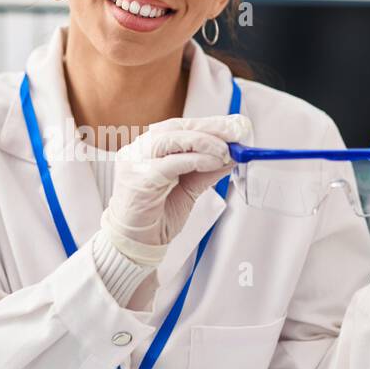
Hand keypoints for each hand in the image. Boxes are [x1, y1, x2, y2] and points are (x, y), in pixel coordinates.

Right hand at [102, 114, 250, 265]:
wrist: (135, 244)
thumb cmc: (155, 217)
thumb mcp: (188, 188)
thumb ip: (206, 170)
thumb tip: (231, 155)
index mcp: (147, 150)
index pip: (178, 127)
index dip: (207, 124)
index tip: (233, 127)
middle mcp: (137, 151)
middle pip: (174, 128)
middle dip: (208, 128)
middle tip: (234, 133)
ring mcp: (135, 164)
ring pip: (171, 139)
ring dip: (203, 142)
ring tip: (225, 151)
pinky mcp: (139, 180)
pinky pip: (171, 163)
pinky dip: (195, 160)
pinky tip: (213, 162)